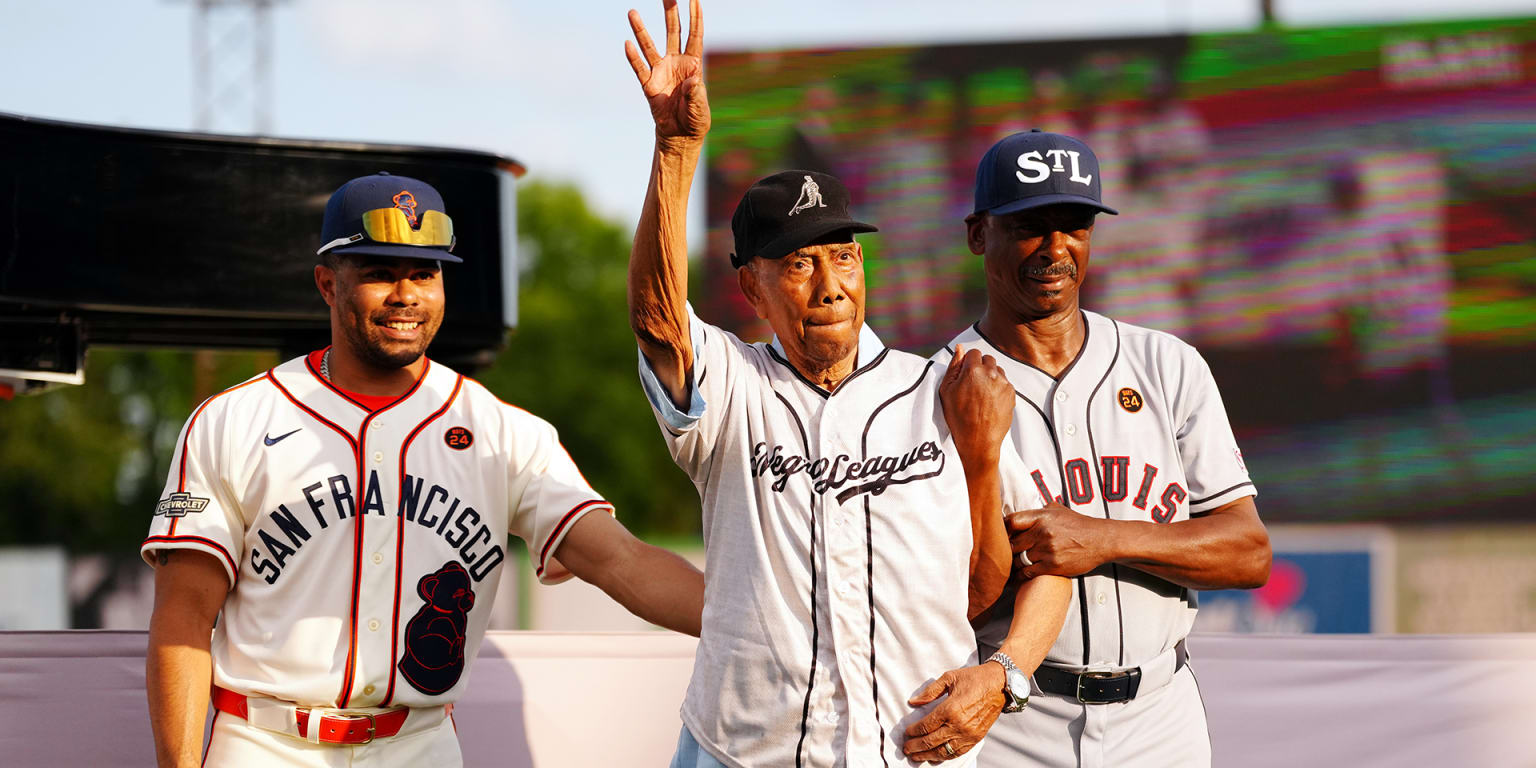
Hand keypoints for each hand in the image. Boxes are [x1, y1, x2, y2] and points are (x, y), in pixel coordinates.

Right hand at [625, 0, 709, 143]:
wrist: (679, 135)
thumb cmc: (694, 119)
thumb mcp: (700, 109)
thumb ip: (696, 94)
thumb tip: (693, 80)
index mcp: (693, 64)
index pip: (694, 36)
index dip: (695, 18)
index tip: (694, 0)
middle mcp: (675, 63)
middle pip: (673, 32)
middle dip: (671, 13)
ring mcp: (660, 71)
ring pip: (650, 46)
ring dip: (641, 30)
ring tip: (632, 12)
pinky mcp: (648, 84)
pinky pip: (639, 68)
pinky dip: (633, 57)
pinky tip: (627, 43)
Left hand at [903, 662, 1006, 762]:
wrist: (999, 684)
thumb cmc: (975, 679)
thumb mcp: (949, 678)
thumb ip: (930, 691)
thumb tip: (914, 702)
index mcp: (950, 709)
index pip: (925, 726)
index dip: (913, 732)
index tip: (906, 732)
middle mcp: (958, 725)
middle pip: (931, 741)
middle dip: (916, 747)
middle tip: (906, 749)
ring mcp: (968, 734)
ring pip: (943, 751)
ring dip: (928, 755)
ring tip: (917, 757)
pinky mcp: (976, 738)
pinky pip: (958, 752)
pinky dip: (945, 756)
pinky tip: (936, 757)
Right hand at [939, 344, 1012, 463]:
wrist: (978, 441)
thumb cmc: (958, 417)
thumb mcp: (947, 391)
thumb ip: (953, 366)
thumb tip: (959, 347)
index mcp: (973, 371)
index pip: (974, 353)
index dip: (967, 363)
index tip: (964, 375)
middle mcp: (991, 374)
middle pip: (988, 359)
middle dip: (980, 368)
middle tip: (972, 385)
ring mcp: (1004, 384)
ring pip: (997, 371)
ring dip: (990, 377)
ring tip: (981, 395)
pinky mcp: (1012, 394)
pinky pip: (1005, 383)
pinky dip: (998, 388)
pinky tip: (989, 402)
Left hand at [1008, 502, 1111, 578]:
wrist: (1101, 540)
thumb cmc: (1079, 524)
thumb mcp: (1059, 510)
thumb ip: (1039, 510)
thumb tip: (1022, 510)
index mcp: (1042, 516)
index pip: (1011, 521)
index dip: (1002, 529)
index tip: (1000, 535)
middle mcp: (1043, 532)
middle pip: (1012, 543)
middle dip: (1007, 550)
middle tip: (1003, 554)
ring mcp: (1048, 550)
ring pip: (1019, 560)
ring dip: (1015, 563)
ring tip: (1010, 566)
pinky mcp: (1053, 566)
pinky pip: (1029, 572)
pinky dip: (1023, 574)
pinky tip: (1020, 574)